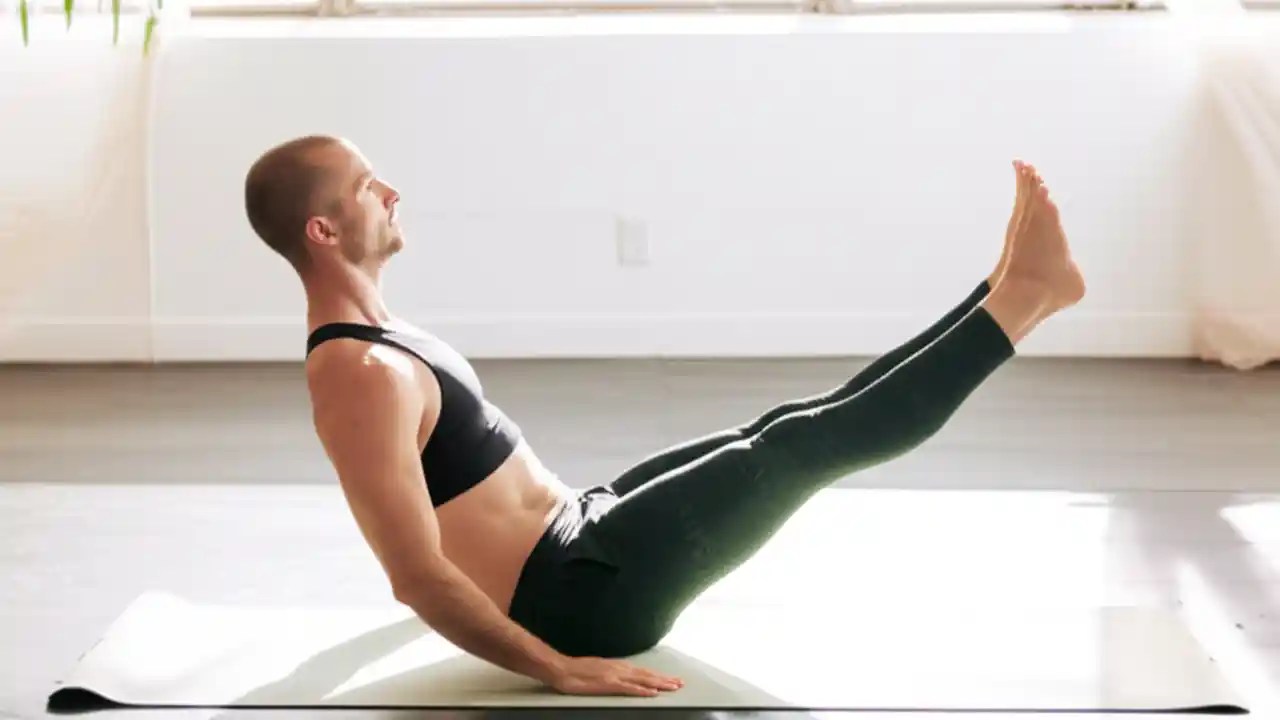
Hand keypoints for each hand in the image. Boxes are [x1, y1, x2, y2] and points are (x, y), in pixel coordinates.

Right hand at [549, 656, 683, 696]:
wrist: (562, 668)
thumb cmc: (576, 670)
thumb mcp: (598, 668)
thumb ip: (611, 672)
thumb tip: (621, 676)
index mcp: (617, 666)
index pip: (642, 671)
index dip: (657, 676)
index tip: (670, 678)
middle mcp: (619, 668)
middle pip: (647, 675)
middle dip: (664, 679)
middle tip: (680, 683)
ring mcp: (615, 676)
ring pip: (643, 680)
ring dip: (659, 684)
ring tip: (673, 687)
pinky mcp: (608, 684)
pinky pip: (629, 688)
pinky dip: (642, 690)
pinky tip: (652, 693)